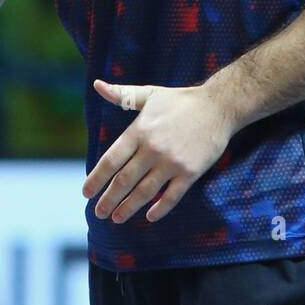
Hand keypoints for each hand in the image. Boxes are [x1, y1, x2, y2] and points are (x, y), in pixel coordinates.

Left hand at [82, 78, 236, 224]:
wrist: (218, 106)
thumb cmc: (180, 100)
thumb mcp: (149, 94)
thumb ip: (122, 94)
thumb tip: (98, 85)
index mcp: (139, 131)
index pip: (111, 160)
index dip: (96, 179)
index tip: (86, 192)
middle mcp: (152, 149)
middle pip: (124, 181)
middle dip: (108, 199)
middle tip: (99, 212)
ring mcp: (172, 162)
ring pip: (144, 192)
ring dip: (128, 208)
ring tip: (116, 218)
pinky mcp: (190, 172)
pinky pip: (172, 196)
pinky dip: (160, 209)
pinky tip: (150, 217)